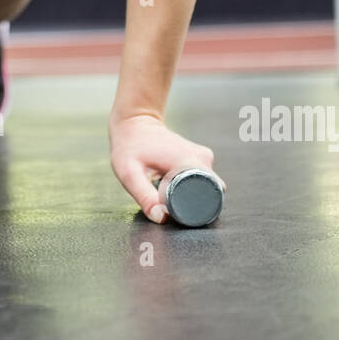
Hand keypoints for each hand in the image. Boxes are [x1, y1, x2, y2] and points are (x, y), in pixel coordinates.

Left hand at [109, 110, 225, 221]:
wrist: (135, 121)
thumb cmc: (130, 146)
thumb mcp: (130, 174)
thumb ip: (145, 196)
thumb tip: (162, 218)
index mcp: (190, 162)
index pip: (207, 196)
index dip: (193, 211)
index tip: (174, 212)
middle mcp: (203, 159)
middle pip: (208, 195)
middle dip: (191, 204)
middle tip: (164, 198)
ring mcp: (205, 158)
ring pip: (205, 188)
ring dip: (188, 194)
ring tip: (163, 186)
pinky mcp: (202, 159)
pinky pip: (201, 180)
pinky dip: (187, 186)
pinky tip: (168, 180)